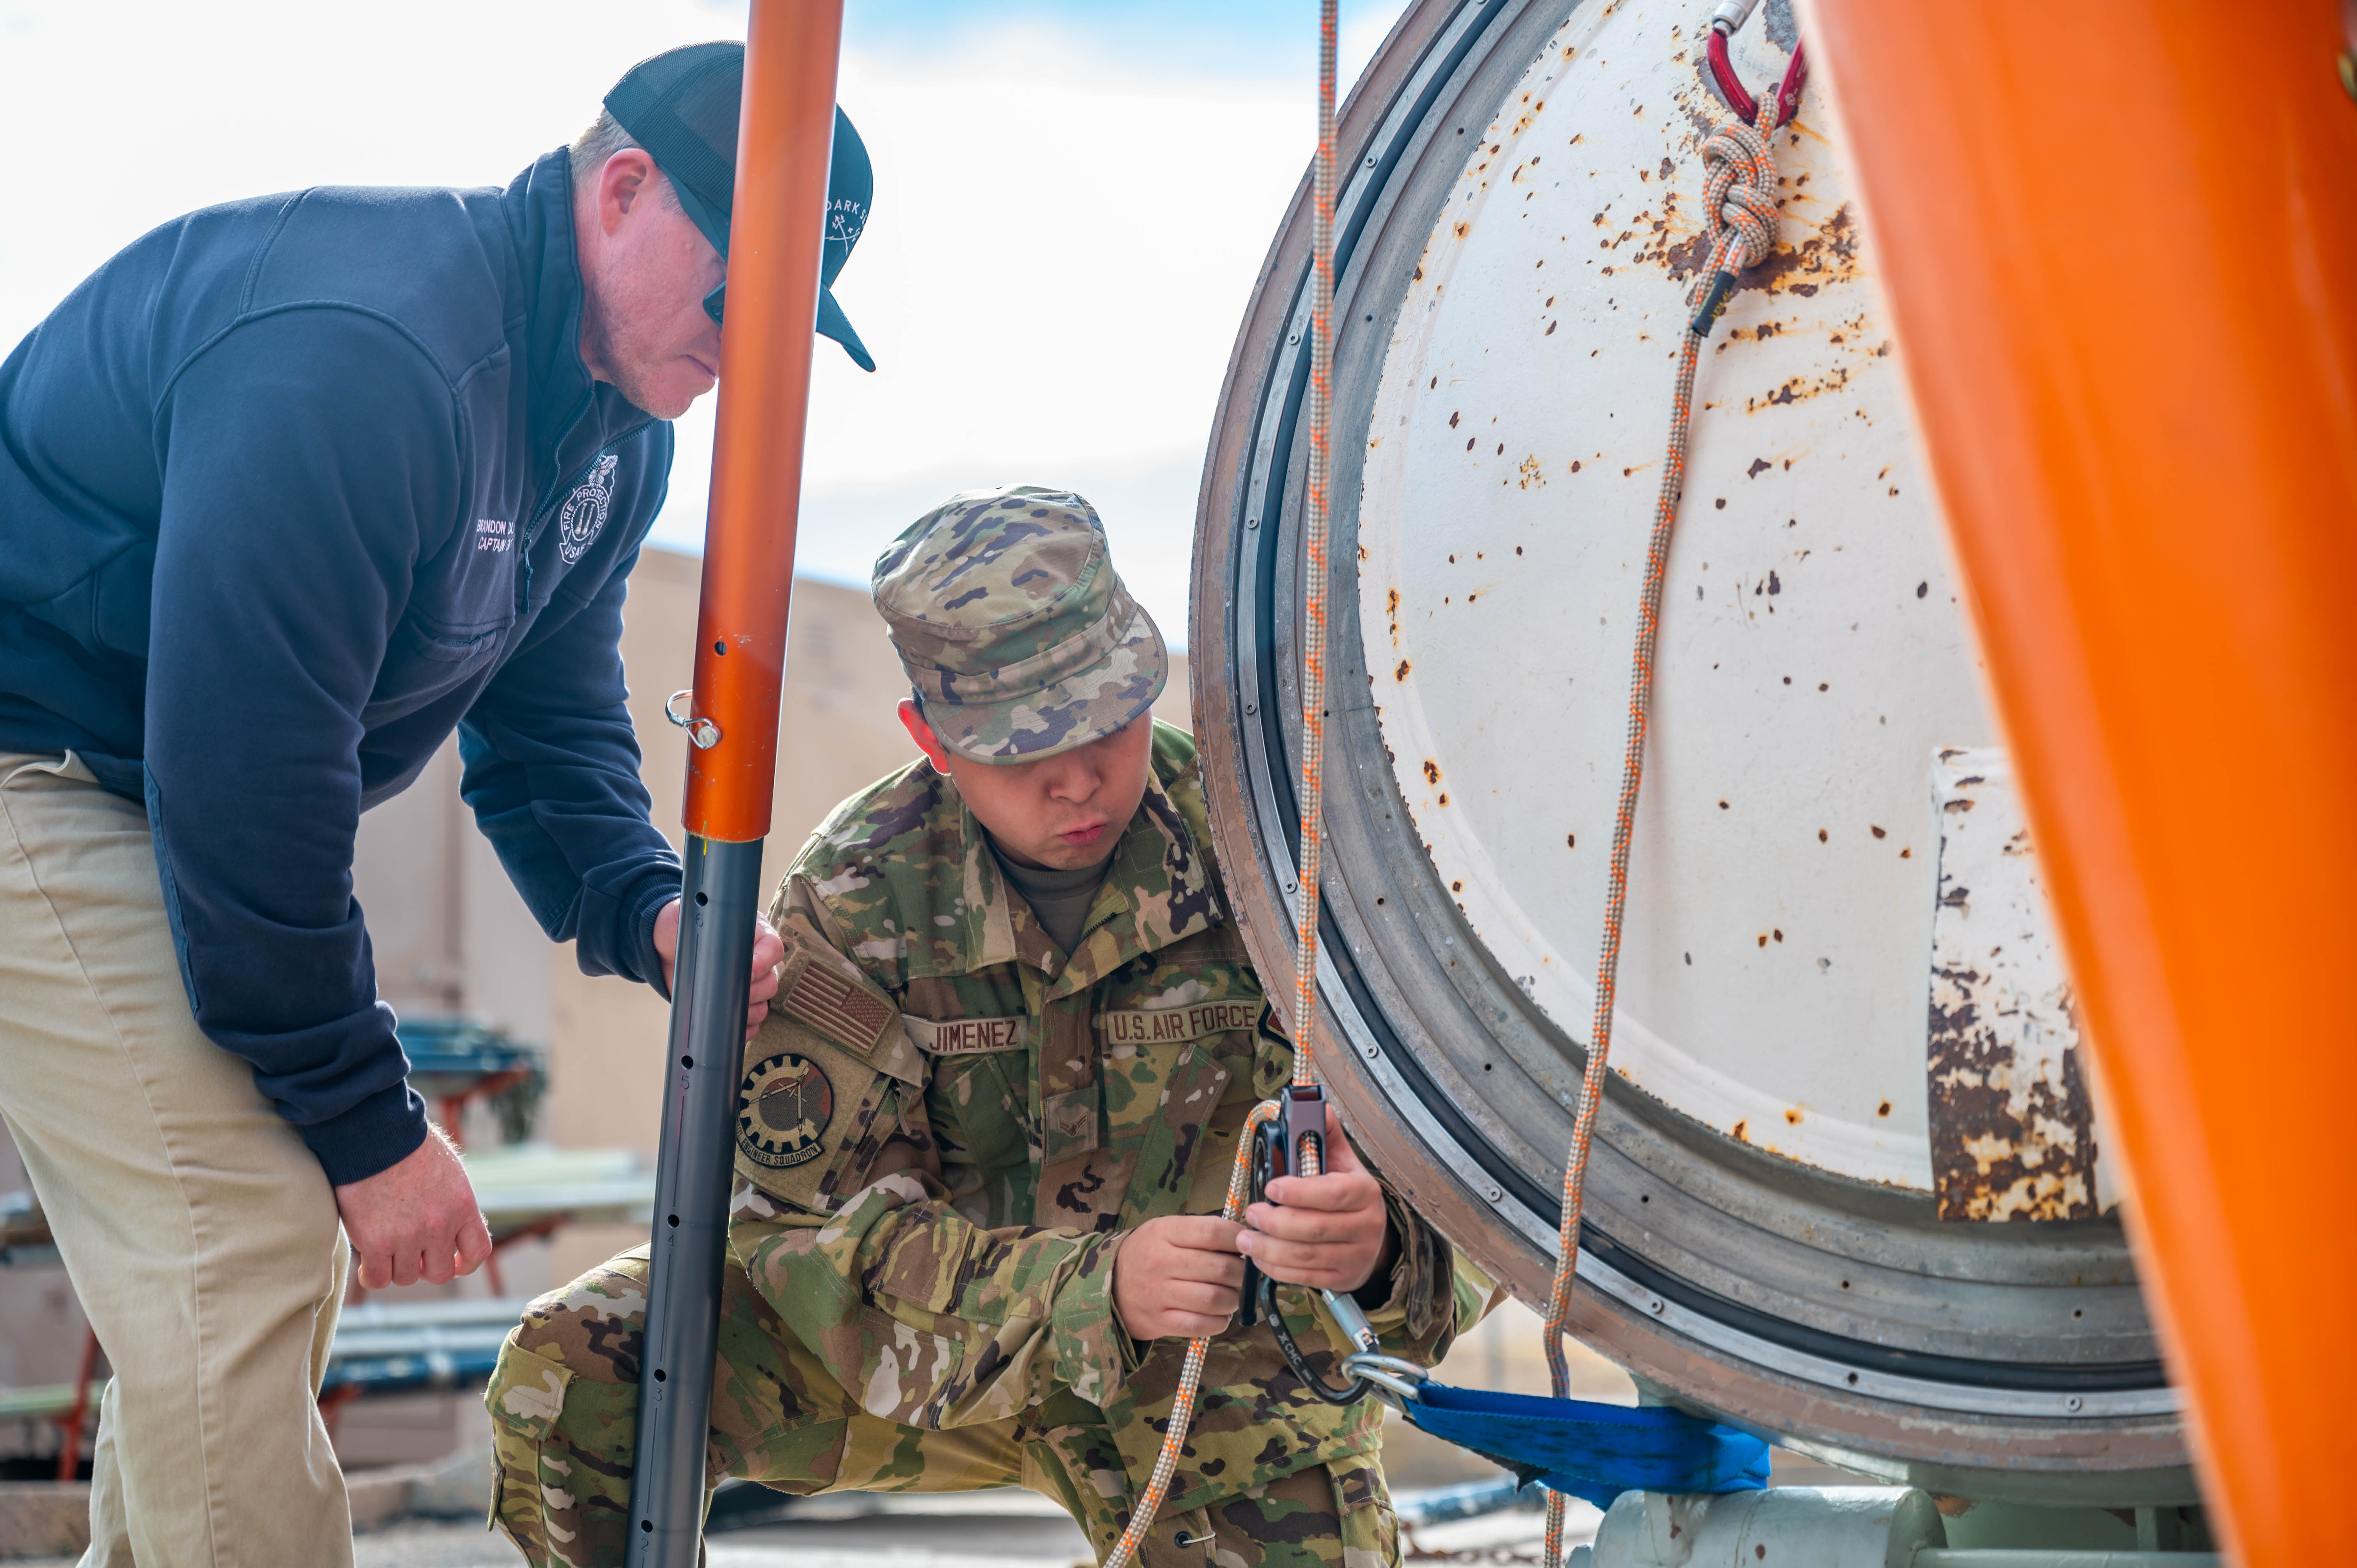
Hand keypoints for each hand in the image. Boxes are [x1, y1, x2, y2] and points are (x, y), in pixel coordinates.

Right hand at [334, 1125, 493, 1289]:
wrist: (373, 1132)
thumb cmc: (407, 1144)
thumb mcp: (448, 1170)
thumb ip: (453, 1201)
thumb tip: (455, 1226)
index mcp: (462, 1205)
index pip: (478, 1251)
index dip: (466, 1263)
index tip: (454, 1262)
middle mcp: (440, 1225)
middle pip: (441, 1273)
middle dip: (428, 1268)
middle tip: (413, 1255)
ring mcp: (408, 1236)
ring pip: (407, 1277)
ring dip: (397, 1267)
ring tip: (386, 1250)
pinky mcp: (376, 1242)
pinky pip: (377, 1279)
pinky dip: (371, 1276)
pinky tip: (367, 1266)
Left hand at [652, 900, 785, 1037]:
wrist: (661, 948)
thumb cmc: (677, 927)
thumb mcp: (688, 916)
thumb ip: (701, 919)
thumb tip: (713, 938)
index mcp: (752, 934)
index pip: (773, 947)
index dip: (764, 961)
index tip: (748, 971)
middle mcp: (755, 961)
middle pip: (771, 980)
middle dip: (754, 990)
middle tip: (731, 992)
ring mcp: (746, 985)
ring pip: (764, 1004)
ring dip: (749, 1010)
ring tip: (727, 1009)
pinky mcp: (734, 1005)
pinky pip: (751, 1022)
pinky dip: (744, 1027)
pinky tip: (730, 1026)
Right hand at [1113, 1214, 1246, 1340]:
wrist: (1108, 1286)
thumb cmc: (1148, 1254)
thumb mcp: (1165, 1230)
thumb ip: (1200, 1231)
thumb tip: (1243, 1240)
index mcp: (1164, 1232)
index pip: (1211, 1232)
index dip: (1237, 1238)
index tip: (1244, 1244)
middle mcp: (1160, 1262)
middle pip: (1219, 1268)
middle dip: (1241, 1273)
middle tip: (1242, 1274)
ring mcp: (1158, 1294)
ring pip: (1213, 1298)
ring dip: (1233, 1299)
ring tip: (1231, 1295)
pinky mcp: (1159, 1321)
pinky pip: (1200, 1325)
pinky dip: (1218, 1322)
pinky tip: (1220, 1315)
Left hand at [1240, 1105, 1395, 1294]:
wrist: (1371, 1237)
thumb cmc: (1346, 1193)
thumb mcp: (1341, 1160)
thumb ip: (1324, 1132)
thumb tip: (1315, 1104)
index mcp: (1364, 1191)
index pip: (1333, 1193)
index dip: (1299, 1192)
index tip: (1270, 1187)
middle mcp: (1366, 1226)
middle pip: (1314, 1228)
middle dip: (1275, 1223)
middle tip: (1250, 1214)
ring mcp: (1356, 1255)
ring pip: (1306, 1256)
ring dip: (1269, 1248)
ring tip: (1245, 1237)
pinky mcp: (1344, 1278)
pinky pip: (1305, 1278)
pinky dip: (1277, 1268)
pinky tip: (1259, 1256)